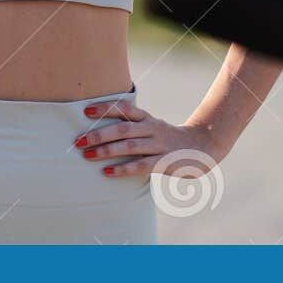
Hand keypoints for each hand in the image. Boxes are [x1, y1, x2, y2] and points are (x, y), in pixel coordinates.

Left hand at [72, 94, 227, 177]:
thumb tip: (101, 130)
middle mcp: (152, 129)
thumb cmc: (169, 138)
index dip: (105, 109)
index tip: (85, 111)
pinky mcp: (164, 162)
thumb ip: (132, 127)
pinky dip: (123, 169)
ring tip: (87, 156)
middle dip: (99, 134)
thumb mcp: (152, 127)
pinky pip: (141, 165)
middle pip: (123, 128)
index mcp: (147, 118)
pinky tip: (108, 172)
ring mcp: (159, 145)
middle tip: (78, 141)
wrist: (203, 146)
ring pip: (130, 146)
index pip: (124, 109)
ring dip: (107, 150)